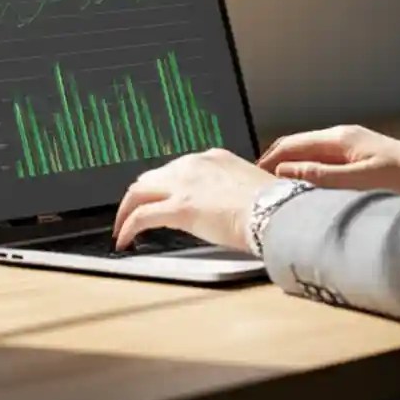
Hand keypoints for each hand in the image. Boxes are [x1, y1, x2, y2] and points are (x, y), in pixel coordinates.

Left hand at [113, 148, 277, 252]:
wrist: (277, 211)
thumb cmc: (275, 205)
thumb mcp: (250, 189)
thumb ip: (233, 193)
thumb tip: (232, 209)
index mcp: (213, 159)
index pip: (176, 169)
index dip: (163, 186)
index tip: (160, 197)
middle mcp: (193, 165)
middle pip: (151, 178)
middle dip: (139, 196)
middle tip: (132, 212)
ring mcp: (184, 185)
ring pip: (139, 192)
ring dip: (126, 211)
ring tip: (121, 227)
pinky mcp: (178, 208)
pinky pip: (141, 217)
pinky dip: (127, 228)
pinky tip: (124, 240)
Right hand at [256, 125, 399, 194]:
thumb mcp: (359, 182)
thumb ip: (320, 176)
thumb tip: (283, 173)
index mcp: (339, 138)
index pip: (290, 144)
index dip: (267, 160)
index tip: (249, 177)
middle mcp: (343, 137)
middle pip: (297, 147)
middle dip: (274, 163)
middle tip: (256, 186)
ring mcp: (352, 147)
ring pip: (310, 155)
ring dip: (291, 170)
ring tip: (276, 192)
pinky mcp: (360, 159)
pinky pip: (324, 163)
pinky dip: (308, 174)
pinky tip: (307, 192)